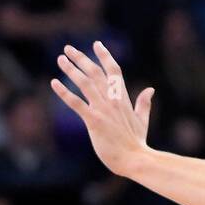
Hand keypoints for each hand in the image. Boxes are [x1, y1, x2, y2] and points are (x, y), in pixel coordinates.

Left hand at [51, 41, 152, 177]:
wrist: (136, 160)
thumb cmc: (137, 144)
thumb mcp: (142, 121)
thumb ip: (144, 104)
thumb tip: (150, 89)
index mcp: (123, 99)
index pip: (113, 71)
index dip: (105, 56)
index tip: (96, 44)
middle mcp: (112, 100)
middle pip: (95, 72)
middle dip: (81, 58)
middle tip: (68, 48)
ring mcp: (103, 110)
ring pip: (85, 83)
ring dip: (71, 70)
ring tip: (60, 60)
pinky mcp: (94, 121)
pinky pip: (76, 103)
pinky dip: (64, 93)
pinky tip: (53, 84)